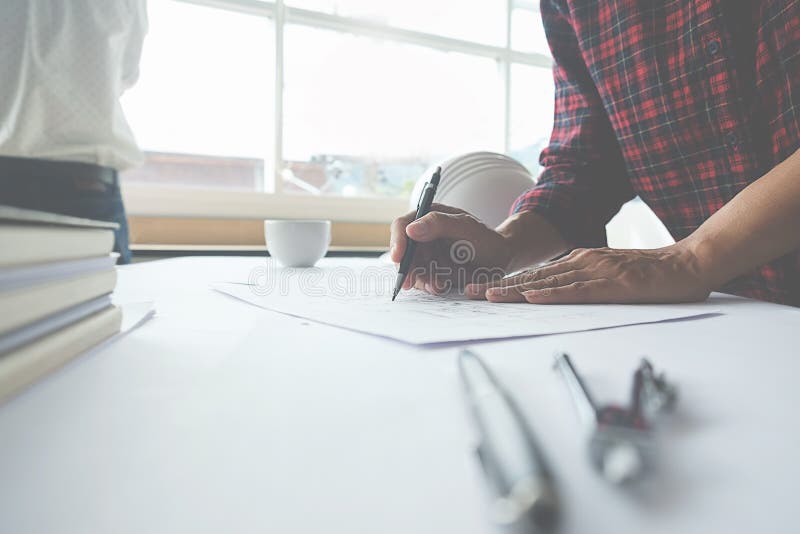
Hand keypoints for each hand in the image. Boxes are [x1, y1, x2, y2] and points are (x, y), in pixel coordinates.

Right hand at [389, 204, 512, 293]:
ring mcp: (426, 254)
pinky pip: (422, 280)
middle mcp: (423, 235)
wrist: (500, 258)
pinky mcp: (431, 270)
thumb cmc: (485, 238)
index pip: (402, 226)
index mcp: (428, 216)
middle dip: (405, 267)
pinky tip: (440, 286)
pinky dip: (428, 285)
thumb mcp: (466, 227)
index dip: (397, 241)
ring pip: (411, 268)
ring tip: (437, 285)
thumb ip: (439, 223)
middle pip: (402, 250)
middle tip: (408, 282)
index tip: (399, 257)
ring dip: (419, 279)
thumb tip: (410, 229)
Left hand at [464, 244, 711, 303]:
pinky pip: (578, 290)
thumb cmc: (652, 274)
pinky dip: (553, 294)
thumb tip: (559, 292)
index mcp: (581, 260)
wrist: (690, 263)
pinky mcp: (614, 284)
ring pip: (550, 281)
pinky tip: (533, 297)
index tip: (482, 291)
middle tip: (471, 294)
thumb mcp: (611, 275)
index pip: (538, 273)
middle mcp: (583, 261)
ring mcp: (598, 270)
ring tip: (490, 297)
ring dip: (517, 289)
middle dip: (501, 286)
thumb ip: (586, 281)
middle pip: (535, 275)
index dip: (508, 282)